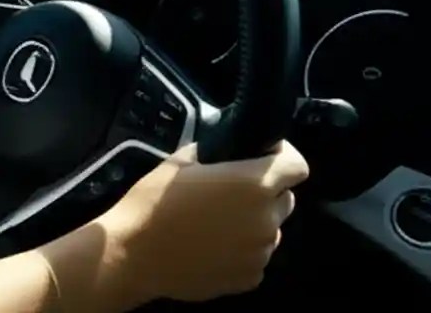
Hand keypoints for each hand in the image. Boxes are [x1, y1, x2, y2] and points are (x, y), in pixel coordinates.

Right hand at [96, 140, 309, 305]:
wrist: (132, 254)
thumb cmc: (152, 202)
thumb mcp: (179, 162)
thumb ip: (214, 153)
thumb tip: (228, 152)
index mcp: (254, 184)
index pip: (298, 165)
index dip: (282, 157)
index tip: (261, 157)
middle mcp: (266, 219)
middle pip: (285, 198)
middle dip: (265, 192)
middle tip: (229, 192)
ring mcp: (261, 253)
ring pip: (270, 229)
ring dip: (252, 222)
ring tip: (215, 223)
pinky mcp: (250, 278)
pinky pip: (256, 256)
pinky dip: (241, 250)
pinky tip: (211, 246)